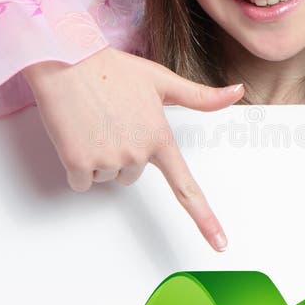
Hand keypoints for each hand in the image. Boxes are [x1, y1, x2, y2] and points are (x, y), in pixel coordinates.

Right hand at [21, 46, 243, 250]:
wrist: (65, 59)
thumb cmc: (112, 68)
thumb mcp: (161, 79)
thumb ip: (200, 96)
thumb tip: (238, 92)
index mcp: (159, 137)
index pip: (186, 188)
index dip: (204, 219)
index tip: (219, 244)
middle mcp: (136, 154)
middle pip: (133, 175)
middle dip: (123, 153)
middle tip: (112, 120)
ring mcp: (106, 160)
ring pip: (106, 176)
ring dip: (99, 155)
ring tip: (93, 121)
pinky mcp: (76, 162)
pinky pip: (81, 180)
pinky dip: (76, 162)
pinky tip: (76, 132)